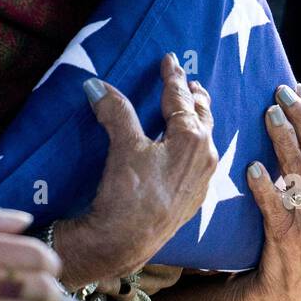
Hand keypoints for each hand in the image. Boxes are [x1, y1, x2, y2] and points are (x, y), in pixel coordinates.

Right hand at [55, 53, 217, 285]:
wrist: (126, 241)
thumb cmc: (129, 192)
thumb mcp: (123, 145)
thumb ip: (115, 111)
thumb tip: (96, 84)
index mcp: (192, 139)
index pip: (181, 99)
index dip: (173, 77)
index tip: (170, 59)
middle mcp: (205, 157)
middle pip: (202, 117)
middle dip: (195, 97)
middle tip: (190, 81)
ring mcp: (201, 180)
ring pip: (204, 140)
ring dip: (198, 120)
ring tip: (193, 107)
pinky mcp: (193, 198)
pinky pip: (200, 161)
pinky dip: (195, 145)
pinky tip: (189, 149)